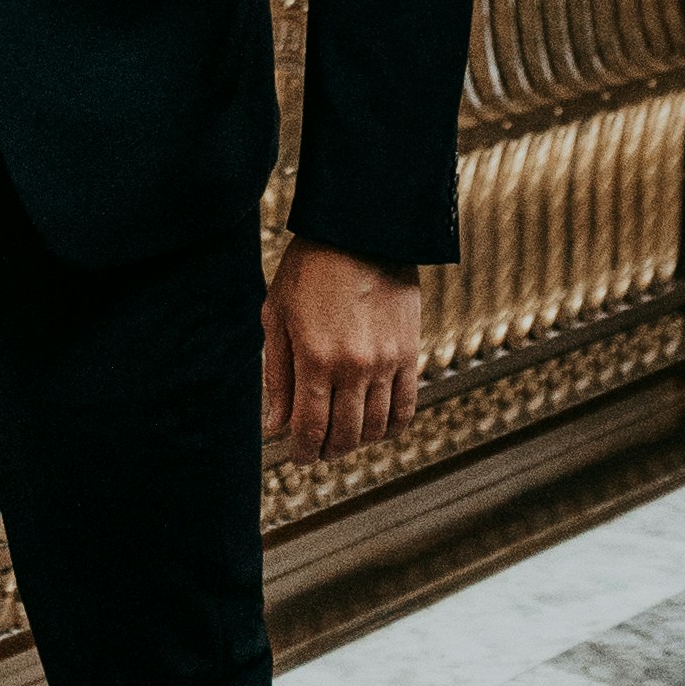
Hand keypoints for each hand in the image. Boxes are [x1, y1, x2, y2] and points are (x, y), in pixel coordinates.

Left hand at [262, 243, 422, 461]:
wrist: (362, 230)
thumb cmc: (310, 267)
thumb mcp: (277, 314)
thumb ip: (277, 374)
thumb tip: (274, 425)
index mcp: (315, 358)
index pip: (310, 428)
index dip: (302, 450)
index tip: (296, 456)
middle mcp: (354, 367)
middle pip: (345, 435)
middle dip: (327, 450)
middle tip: (316, 450)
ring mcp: (387, 362)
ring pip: (376, 427)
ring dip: (358, 442)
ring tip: (342, 437)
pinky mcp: (410, 353)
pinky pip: (406, 406)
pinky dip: (392, 426)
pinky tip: (377, 428)